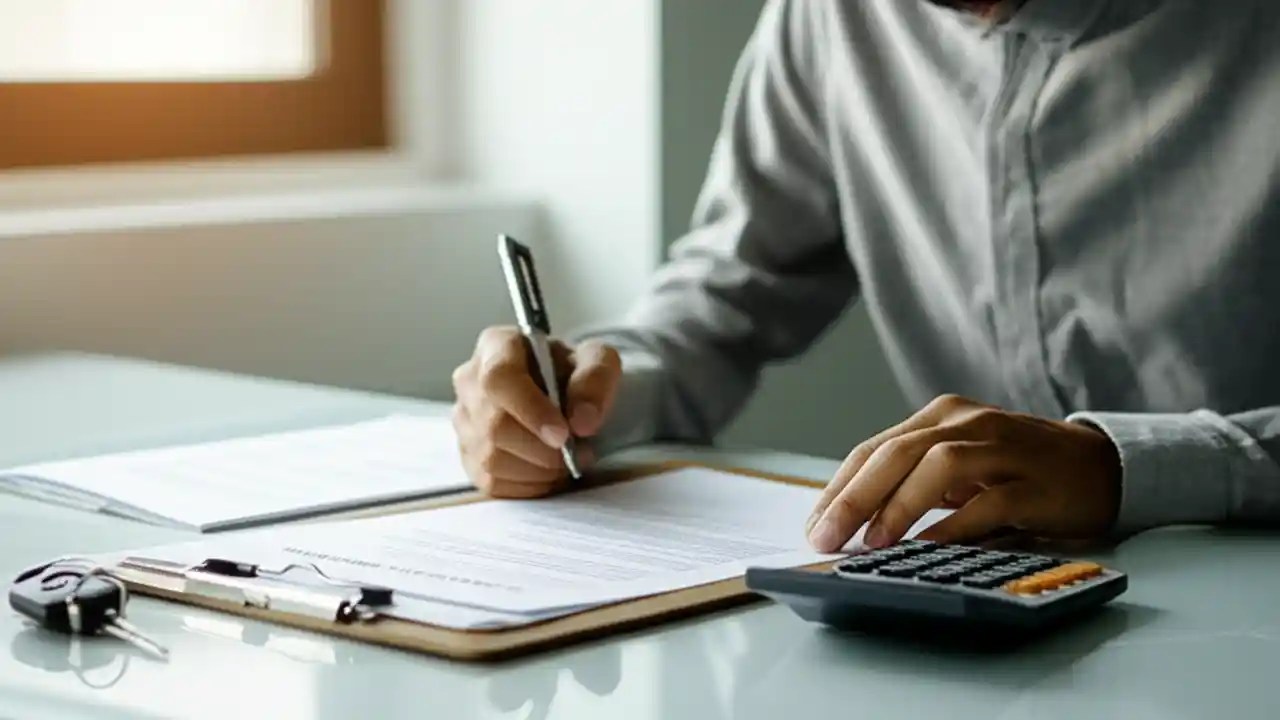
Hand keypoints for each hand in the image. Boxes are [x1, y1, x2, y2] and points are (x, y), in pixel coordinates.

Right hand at [451, 327, 621, 497]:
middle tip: (579, 452)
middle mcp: (469, 381)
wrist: (564, 395)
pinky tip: (548, 473)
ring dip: (539, 469)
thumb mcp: (598, 361)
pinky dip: (528, 485)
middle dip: (542, 448)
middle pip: (495, 425)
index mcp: (497, 346)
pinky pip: (491, 481)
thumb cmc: (575, 373)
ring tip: (567, 461)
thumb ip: (595, 381)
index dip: (530, 410)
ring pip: (492, 458)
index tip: (563, 434)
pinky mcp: (467, 455)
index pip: (499, 377)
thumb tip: (583, 421)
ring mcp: (463, 420)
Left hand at [805, 394, 1121, 551]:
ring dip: (900, 505)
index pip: (874, 448)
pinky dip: (955, 526)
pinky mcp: (1035, 481)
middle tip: (825, 537)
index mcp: (940, 416)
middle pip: (897, 452)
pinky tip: (928, 548)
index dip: (839, 487)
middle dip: (854, 497)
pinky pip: (989, 502)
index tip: (813, 525)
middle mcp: (967, 422)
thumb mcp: (958, 467)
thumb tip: (851, 523)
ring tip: (872, 543)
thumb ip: (912, 482)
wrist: (1100, 467)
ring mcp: (1003, 448)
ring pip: (939, 465)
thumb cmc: (1016, 471)